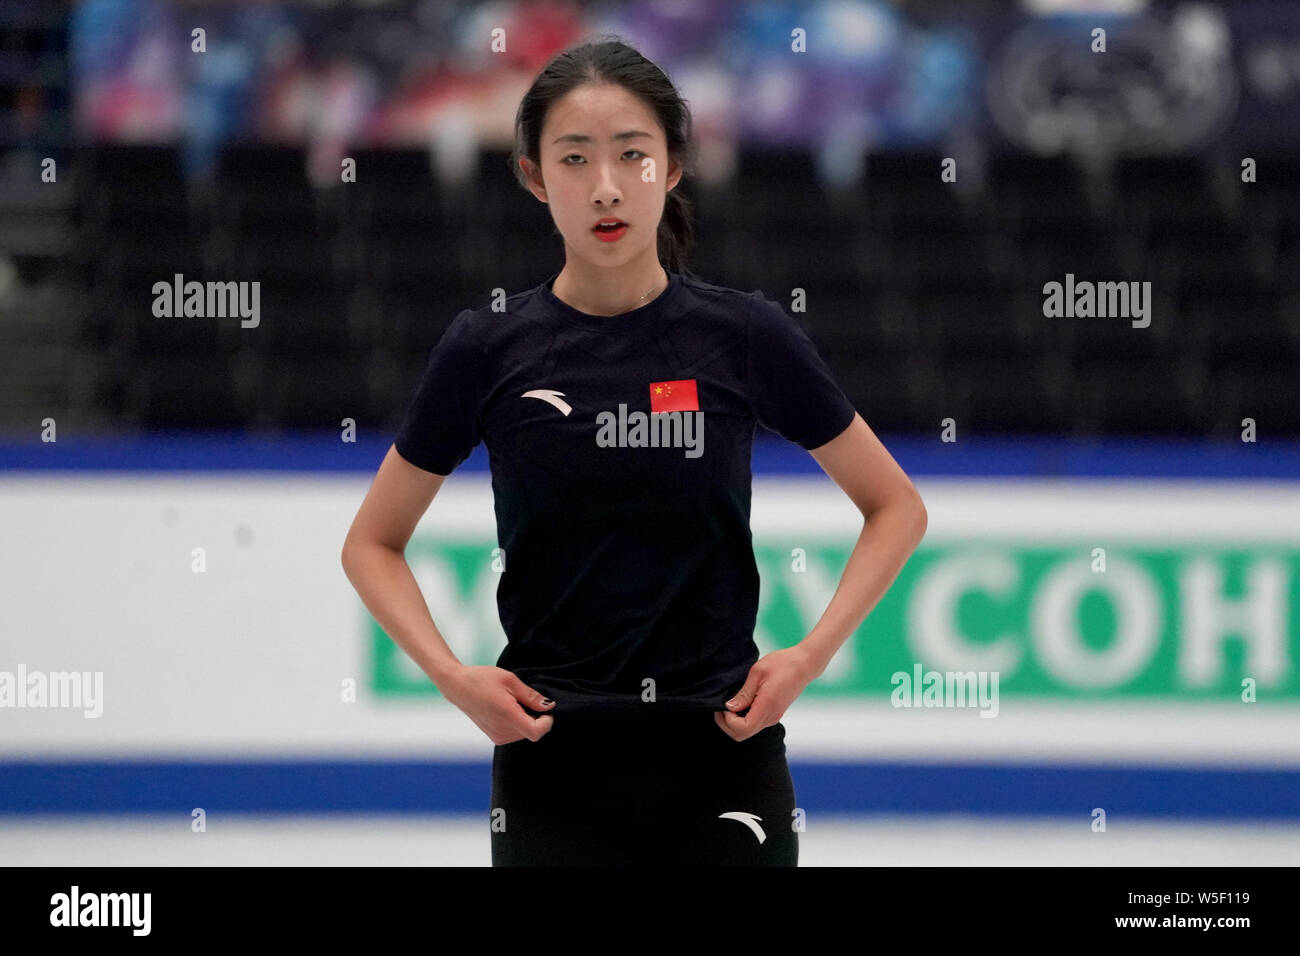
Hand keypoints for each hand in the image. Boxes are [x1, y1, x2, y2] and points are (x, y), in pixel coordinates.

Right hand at [440, 665, 555, 744]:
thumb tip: (549, 706)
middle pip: (532, 731)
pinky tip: (508, 708)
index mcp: (507, 716)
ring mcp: (497, 736)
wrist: (457, 686)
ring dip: (526, 719)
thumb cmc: (482, 679)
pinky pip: (515, 733)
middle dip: (536, 717)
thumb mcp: (510, 680)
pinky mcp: (494, 737)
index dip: (547, 722)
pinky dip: (517, 722)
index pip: (536, 732)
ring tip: (513, 701)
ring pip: (524, 733)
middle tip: (524, 698)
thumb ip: (531, 696)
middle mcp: (502, 731)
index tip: (545, 708)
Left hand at [714, 645, 818, 740]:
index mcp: (767, 706)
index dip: (728, 721)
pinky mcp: (774, 713)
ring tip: (729, 703)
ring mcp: (774, 716)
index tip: (723, 707)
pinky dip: (743, 718)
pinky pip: (755, 723)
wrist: (804, 664)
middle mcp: (771, 716)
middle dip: (727, 724)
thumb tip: (729, 707)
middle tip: (721, 707)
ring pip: (748, 730)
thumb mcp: (758, 673)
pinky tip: (740, 703)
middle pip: (743, 734)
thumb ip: (743, 693)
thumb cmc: (783, 664)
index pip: (743, 728)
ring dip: (734, 722)